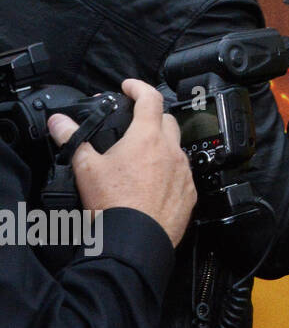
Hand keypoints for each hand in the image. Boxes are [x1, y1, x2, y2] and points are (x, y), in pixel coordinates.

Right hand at [47, 80, 195, 247]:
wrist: (136, 239)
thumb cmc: (114, 204)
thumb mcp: (86, 168)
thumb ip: (73, 139)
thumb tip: (60, 122)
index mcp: (147, 138)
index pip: (150, 99)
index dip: (139, 87)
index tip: (129, 87)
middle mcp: (171, 150)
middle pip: (167, 121)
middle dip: (152, 116)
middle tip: (134, 123)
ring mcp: (184, 171)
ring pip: (176, 148)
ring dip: (161, 145)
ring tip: (140, 156)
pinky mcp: (189, 192)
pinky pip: (182, 172)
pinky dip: (169, 170)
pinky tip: (152, 181)